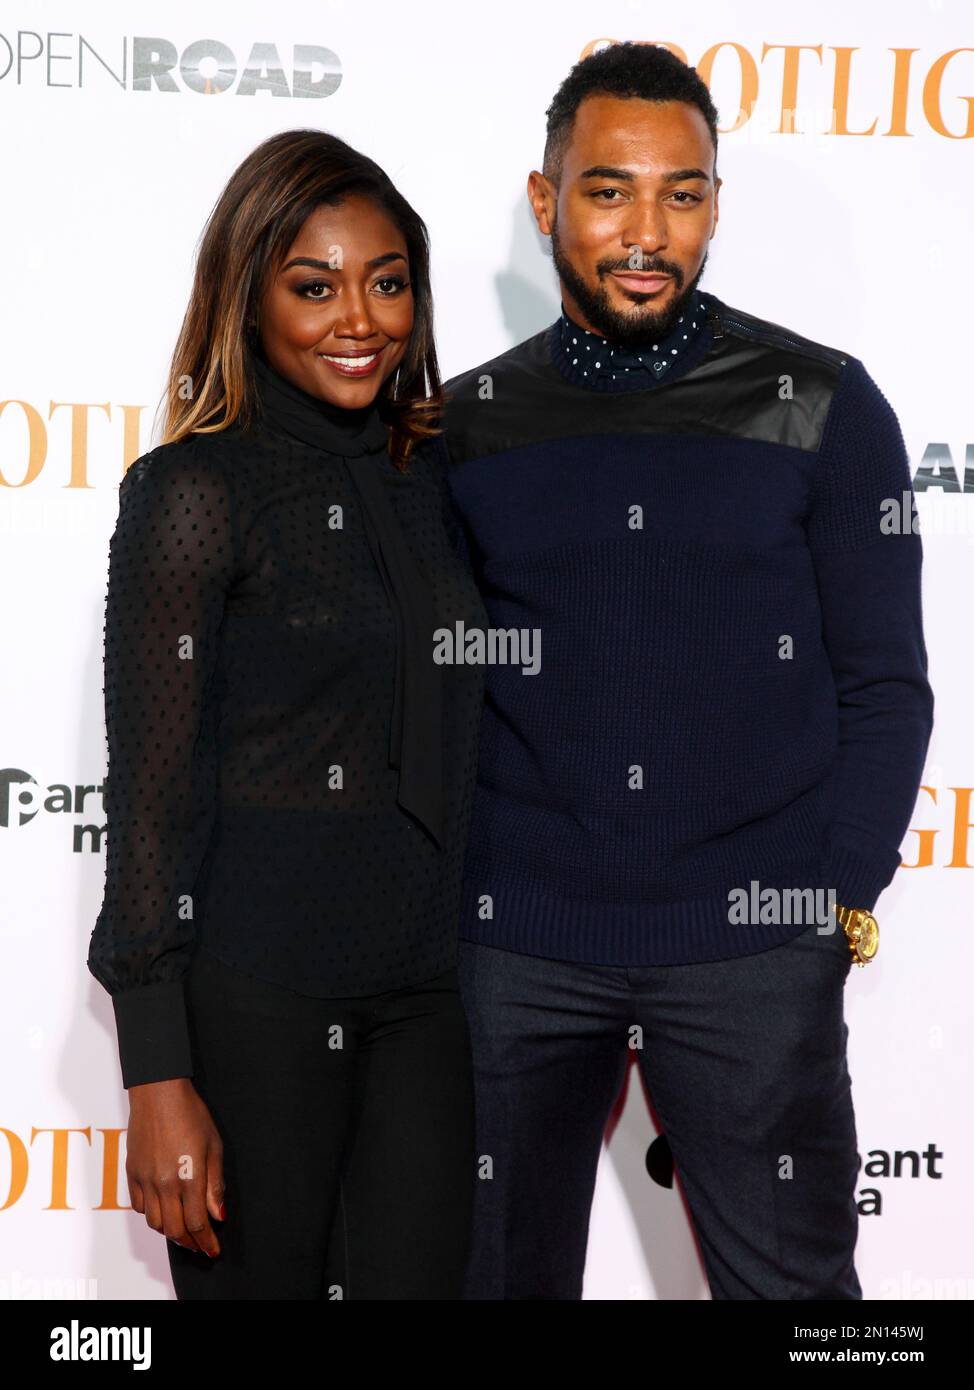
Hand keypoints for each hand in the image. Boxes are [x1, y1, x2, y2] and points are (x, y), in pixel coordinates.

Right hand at [125, 1077, 224, 1256]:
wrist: (158, 1093)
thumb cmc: (191, 1114)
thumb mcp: (214, 1146)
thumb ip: (215, 1184)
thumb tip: (219, 1215)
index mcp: (189, 1176)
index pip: (198, 1223)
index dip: (207, 1241)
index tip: (214, 1250)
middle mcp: (164, 1183)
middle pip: (175, 1230)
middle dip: (190, 1242)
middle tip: (201, 1245)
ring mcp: (145, 1179)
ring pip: (155, 1223)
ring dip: (171, 1232)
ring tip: (184, 1230)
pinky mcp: (132, 1173)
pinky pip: (140, 1207)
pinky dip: (153, 1215)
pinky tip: (164, 1210)